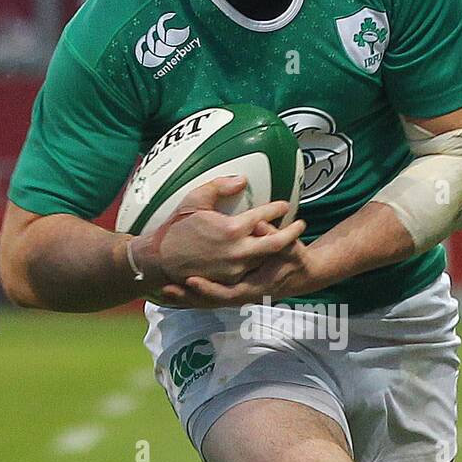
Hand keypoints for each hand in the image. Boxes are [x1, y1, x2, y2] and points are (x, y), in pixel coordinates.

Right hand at [133, 175, 305, 287]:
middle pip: (276, 242)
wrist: (159, 259)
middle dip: (292, 233)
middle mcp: (238, 251)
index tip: (285, 204)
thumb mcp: (195, 199)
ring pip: (266, 260)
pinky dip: (263, 263)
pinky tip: (268, 256)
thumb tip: (243, 180)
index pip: (264, 215)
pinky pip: (253, 272)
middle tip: (301, 224)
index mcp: (231, 228)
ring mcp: (235, 269)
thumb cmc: (176, 227)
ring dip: (279, 249)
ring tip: (288, 239)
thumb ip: (220, 186)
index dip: (277, 208)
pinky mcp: (229, 281)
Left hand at [158, 219, 319, 308]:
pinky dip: (191, 299)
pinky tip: (173, 293)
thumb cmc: (295, 261)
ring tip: (163, 291)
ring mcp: (237, 294)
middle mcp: (243, 293)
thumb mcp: (292, 249)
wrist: (302, 276)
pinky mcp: (232, 291)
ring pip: (207, 303)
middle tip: (167, 289)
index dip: (208, 289)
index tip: (190, 281)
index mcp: (254, 286)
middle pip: (210, 302)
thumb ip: (275, 237)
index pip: (228, 293)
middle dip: (188, 298)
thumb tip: (258, 224)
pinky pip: (208, 300)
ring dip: (185, 300)